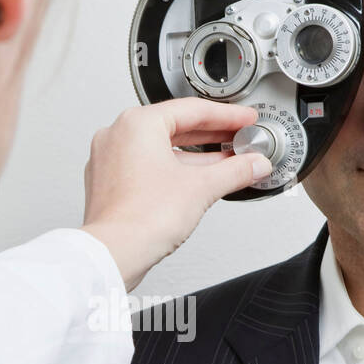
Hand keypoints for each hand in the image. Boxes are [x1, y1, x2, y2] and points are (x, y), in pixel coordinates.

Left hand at [81, 99, 270, 289]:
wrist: (113, 253)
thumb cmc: (142, 217)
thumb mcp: (202, 188)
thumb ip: (234, 171)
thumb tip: (254, 165)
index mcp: (137, 124)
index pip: (193, 110)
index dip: (227, 116)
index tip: (245, 120)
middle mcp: (118, 136)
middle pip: (176, 127)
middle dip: (212, 136)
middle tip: (238, 139)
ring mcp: (109, 160)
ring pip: (161, 149)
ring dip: (195, 156)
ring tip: (225, 164)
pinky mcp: (109, 184)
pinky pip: (148, 167)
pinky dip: (173, 170)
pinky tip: (194, 182)